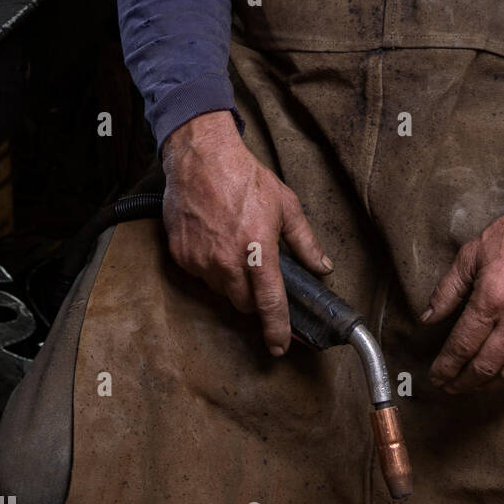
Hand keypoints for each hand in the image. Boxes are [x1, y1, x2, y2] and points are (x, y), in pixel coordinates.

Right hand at [161, 110, 332, 356]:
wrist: (202, 158)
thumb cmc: (245, 177)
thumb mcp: (286, 205)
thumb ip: (304, 241)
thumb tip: (322, 266)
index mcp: (258, 251)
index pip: (269, 303)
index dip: (277, 329)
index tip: (280, 346)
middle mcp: (227, 262)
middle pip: (244, 304)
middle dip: (254, 298)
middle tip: (259, 274)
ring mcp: (201, 261)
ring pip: (220, 291)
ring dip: (231, 282)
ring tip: (236, 248)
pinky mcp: (181, 256)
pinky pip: (199, 276)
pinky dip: (210, 267)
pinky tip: (216, 241)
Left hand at [423, 196, 503, 392]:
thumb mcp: (471, 254)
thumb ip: (447, 290)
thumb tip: (427, 318)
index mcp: (492, 296)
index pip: (463, 345)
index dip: (446, 367)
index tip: (437, 377)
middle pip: (486, 365)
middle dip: (464, 382)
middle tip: (452, 386)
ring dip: (492, 386)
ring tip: (477, 385)